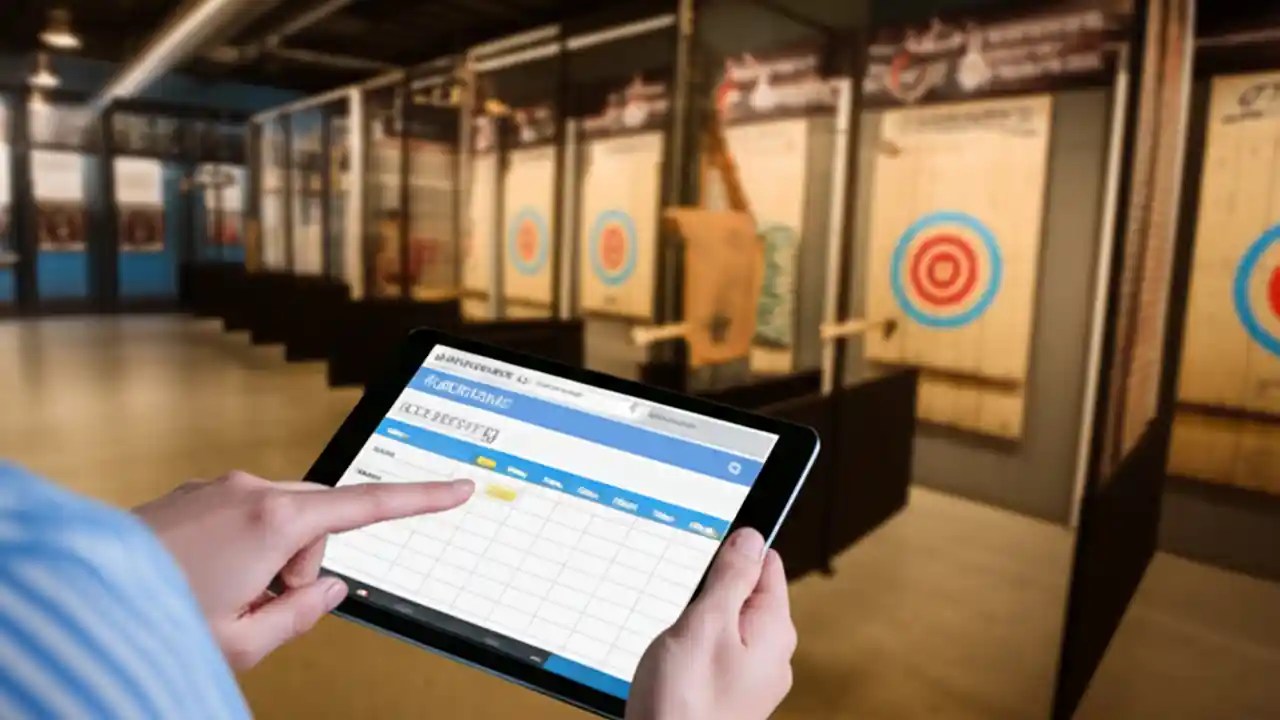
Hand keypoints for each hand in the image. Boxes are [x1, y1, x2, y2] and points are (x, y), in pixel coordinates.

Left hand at [134, 471, 473, 668]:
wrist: (73, 598)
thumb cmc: (153, 620)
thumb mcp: (245, 642)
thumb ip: (306, 612)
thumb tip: (328, 588)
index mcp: (272, 521)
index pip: (368, 506)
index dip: (422, 499)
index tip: (459, 487)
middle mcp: (248, 490)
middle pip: (317, 520)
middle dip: (303, 563)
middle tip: (258, 605)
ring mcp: (216, 487)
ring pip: (278, 520)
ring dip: (266, 559)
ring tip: (218, 596)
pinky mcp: (191, 493)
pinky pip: (242, 515)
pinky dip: (237, 549)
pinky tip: (200, 578)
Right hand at [627, 528, 796, 719]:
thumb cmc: (686, 704)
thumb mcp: (706, 623)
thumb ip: (732, 577)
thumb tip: (751, 538)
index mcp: (775, 630)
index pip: (767, 565)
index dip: (736, 550)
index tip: (707, 551)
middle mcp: (772, 655)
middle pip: (747, 594)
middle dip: (713, 589)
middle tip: (683, 603)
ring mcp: (752, 678)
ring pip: (728, 625)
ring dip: (700, 621)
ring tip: (675, 637)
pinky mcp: (730, 695)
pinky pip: (717, 653)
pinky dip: (695, 648)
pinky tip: (675, 661)